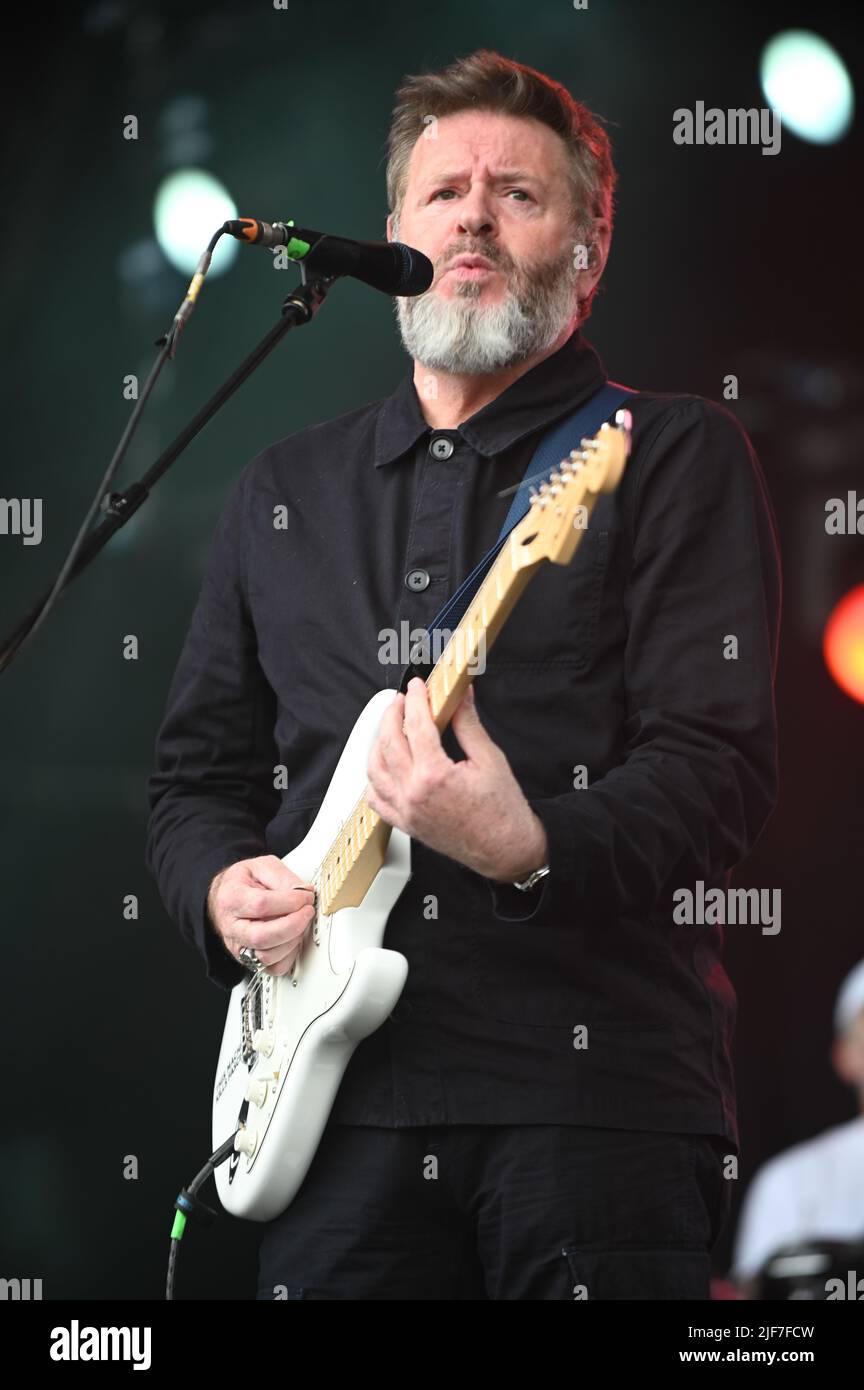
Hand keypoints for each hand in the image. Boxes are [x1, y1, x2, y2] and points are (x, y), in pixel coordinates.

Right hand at [207, 854, 316, 976]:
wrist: (226, 897)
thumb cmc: (243, 883)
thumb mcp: (261, 866)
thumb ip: (282, 877)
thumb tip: (303, 892)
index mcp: (231, 898)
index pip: (261, 905)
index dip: (290, 901)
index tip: (305, 896)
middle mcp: (232, 927)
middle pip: (262, 937)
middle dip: (293, 925)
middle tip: (307, 911)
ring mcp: (239, 946)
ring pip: (267, 956)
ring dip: (292, 940)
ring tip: (301, 923)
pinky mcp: (249, 959)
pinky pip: (272, 968)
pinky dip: (289, 956)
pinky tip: (294, 939)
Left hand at [365, 678, 548, 880]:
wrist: (506, 851)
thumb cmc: (503, 812)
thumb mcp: (490, 759)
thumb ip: (468, 724)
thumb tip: (461, 697)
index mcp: (435, 775)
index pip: (415, 725)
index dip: (415, 699)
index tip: (416, 686)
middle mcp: (414, 794)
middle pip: (388, 742)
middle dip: (392, 714)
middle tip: (401, 700)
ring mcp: (406, 811)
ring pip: (375, 769)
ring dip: (378, 743)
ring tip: (390, 727)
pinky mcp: (406, 824)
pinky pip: (376, 799)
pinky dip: (375, 778)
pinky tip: (385, 765)